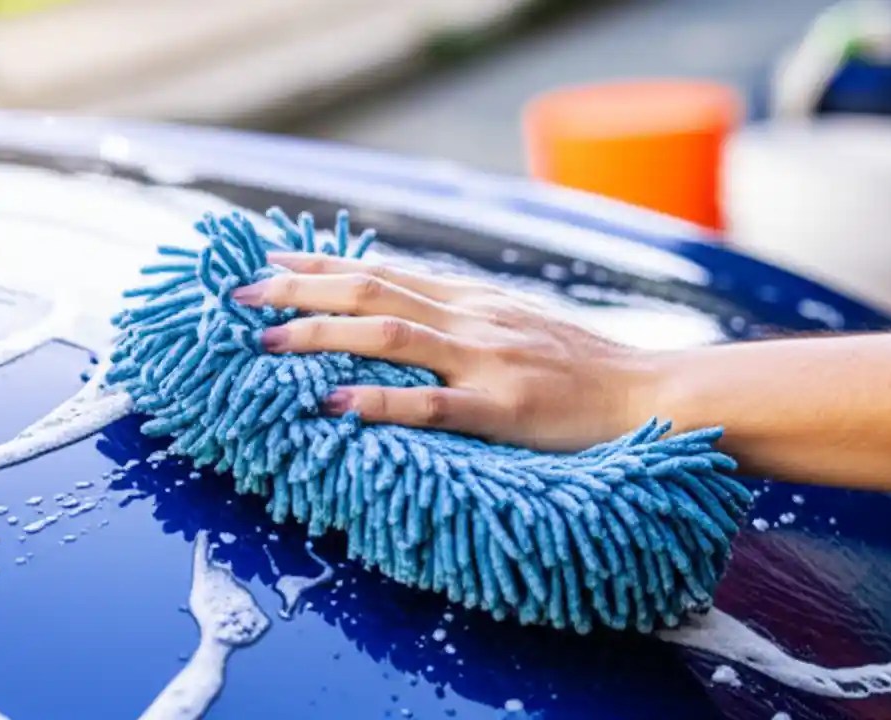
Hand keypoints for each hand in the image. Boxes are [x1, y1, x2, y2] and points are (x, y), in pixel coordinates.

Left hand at [231, 253, 658, 451]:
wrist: (649, 395)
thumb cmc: (579, 367)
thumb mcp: (515, 323)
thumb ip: (458, 313)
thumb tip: (397, 305)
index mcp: (471, 298)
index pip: (380, 268)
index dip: (319, 263)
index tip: (266, 258)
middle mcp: (470, 318)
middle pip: (370, 289)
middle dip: (299, 290)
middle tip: (240, 295)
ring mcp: (484, 361)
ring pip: (386, 334)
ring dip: (320, 334)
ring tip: (266, 343)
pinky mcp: (501, 409)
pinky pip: (429, 403)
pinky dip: (376, 399)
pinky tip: (332, 403)